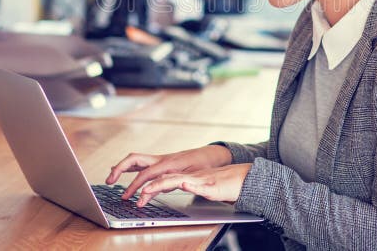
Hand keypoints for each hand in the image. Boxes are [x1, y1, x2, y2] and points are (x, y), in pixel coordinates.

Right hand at [106, 145, 232, 199]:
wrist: (211, 155)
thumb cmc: (203, 164)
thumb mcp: (192, 175)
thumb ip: (175, 181)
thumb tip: (160, 186)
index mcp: (167, 162)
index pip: (144, 174)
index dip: (135, 186)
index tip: (128, 198)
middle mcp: (161, 158)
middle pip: (134, 159)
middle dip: (119, 169)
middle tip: (109, 180)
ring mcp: (160, 159)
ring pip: (136, 160)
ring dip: (123, 168)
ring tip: (111, 178)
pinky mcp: (162, 162)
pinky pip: (143, 164)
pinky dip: (132, 169)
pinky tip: (127, 173)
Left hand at [136, 163, 252, 206]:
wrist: (241, 178)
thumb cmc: (222, 184)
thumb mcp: (200, 186)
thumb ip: (188, 185)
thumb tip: (176, 186)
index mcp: (186, 178)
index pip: (163, 179)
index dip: (148, 186)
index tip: (135, 194)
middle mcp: (190, 177)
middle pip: (165, 179)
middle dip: (148, 188)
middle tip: (136, 198)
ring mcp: (200, 181)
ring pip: (177, 181)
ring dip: (161, 185)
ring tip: (148, 191)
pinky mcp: (211, 187)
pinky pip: (199, 186)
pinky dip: (190, 185)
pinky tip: (184, 184)